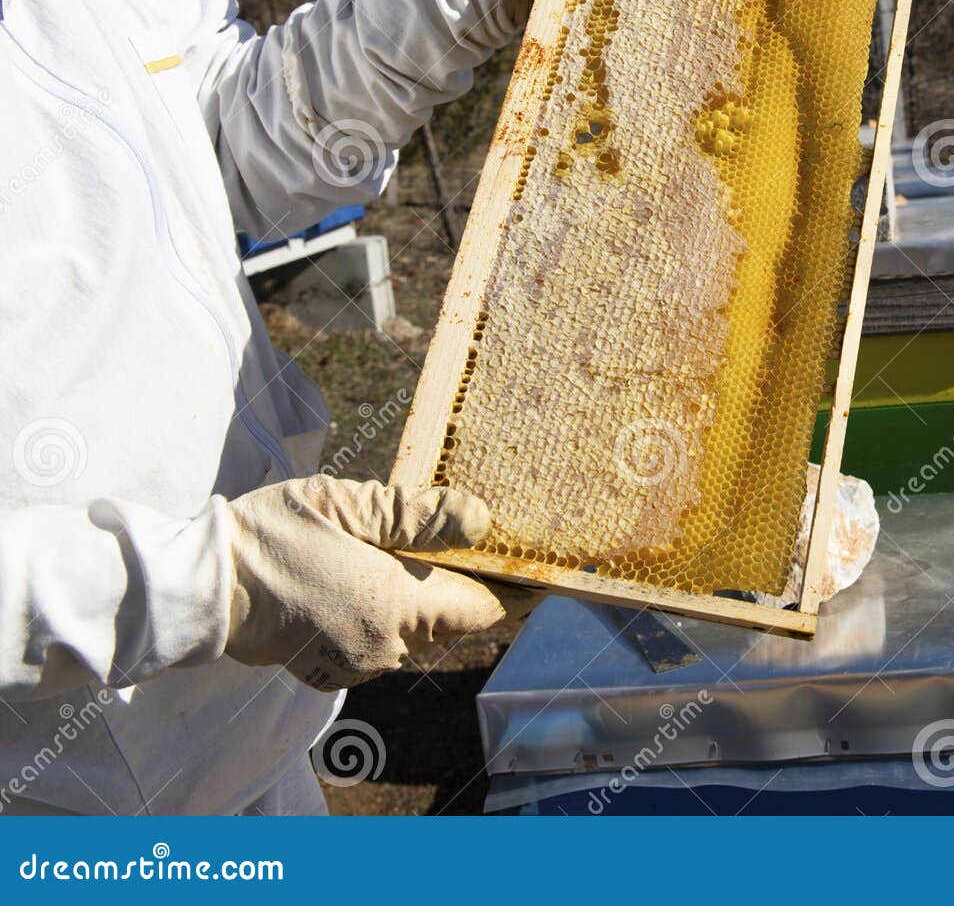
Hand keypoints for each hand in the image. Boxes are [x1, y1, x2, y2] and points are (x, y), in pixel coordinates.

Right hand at [222, 476, 539, 690]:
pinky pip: (380, 641)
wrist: (197, 588)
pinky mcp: (328, 671)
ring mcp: (355, 666)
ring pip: (415, 631)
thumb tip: (482, 521)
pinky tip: (370, 576)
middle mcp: (385, 648)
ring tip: (414, 550)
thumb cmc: (271, 536)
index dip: (510, 587)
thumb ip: (417, 517)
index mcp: (397, 607)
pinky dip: (385, 613)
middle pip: (451, 620)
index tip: (533, 565)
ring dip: (419, 597)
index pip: (482, 609)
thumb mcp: (347, 507)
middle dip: (463, 585)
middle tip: (474, 543)